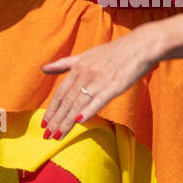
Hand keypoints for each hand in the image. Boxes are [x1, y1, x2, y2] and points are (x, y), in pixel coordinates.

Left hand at [39, 29, 157, 137]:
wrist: (139, 46)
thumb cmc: (113, 53)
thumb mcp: (86, 55)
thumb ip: (64, 64)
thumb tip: (43, 69)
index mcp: (78, 67)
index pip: (60, 93)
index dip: (51, 109)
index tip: (43, 124)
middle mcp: (86, 74)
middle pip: (67, 101)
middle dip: (56, 120)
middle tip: (47, 135)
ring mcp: (100, 80)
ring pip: (79, 103)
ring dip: (67, 121)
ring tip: (58, 135)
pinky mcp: (114, 86)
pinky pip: (98, 100)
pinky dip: (88, 111)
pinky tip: (79, 122)